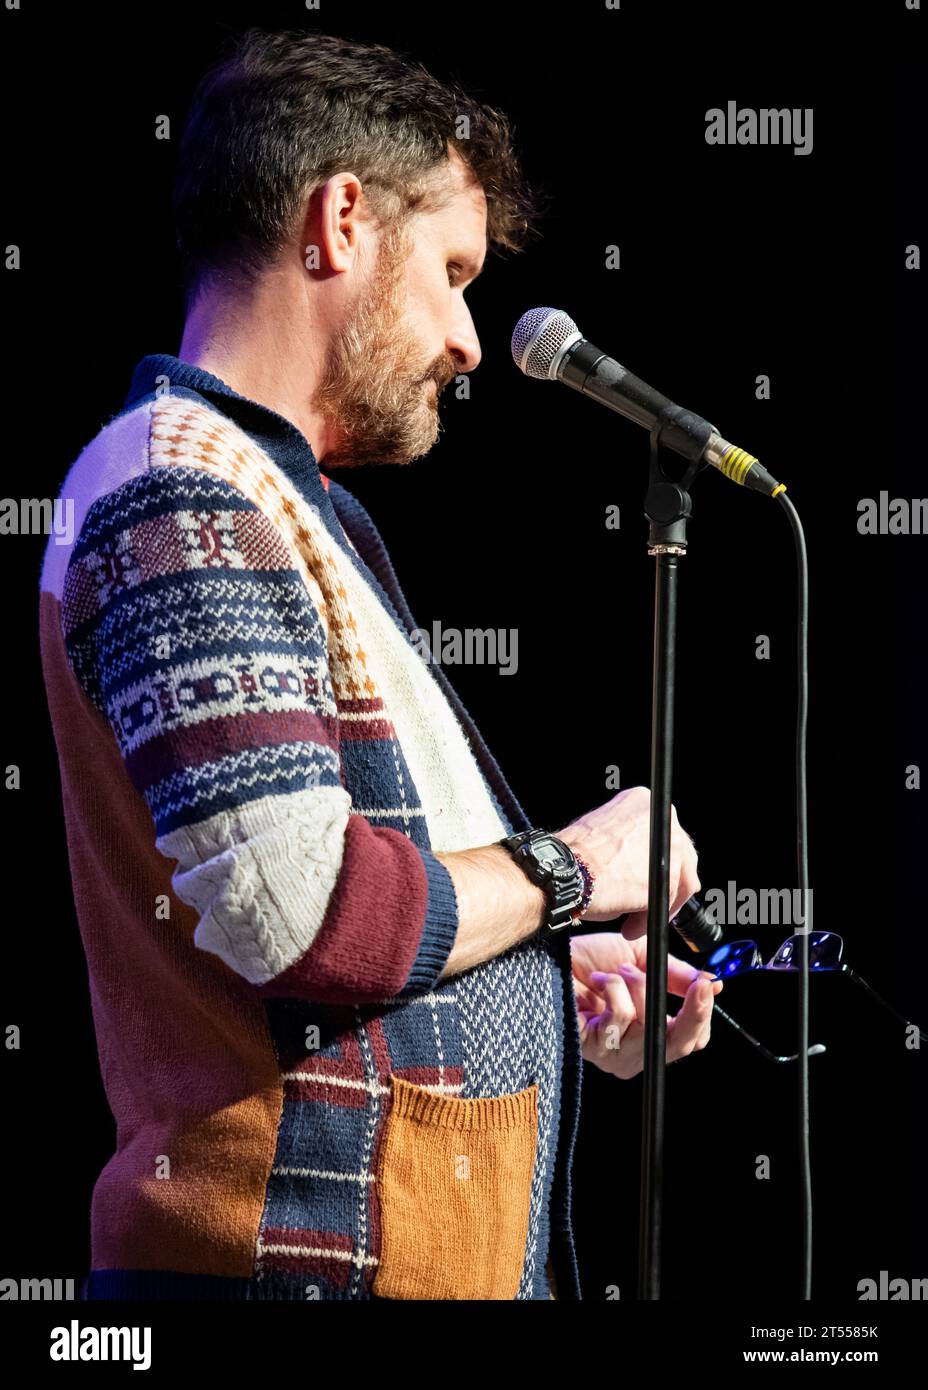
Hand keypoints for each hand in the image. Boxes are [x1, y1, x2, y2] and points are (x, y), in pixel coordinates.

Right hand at [556, 786, 698, 937]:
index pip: (664, 834)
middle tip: (648, 905)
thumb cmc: (576, 857)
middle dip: (665, 886)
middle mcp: (661, 815)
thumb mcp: (606, 836)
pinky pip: (665, 901)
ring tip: (631, 921)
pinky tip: (630, 926)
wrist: (566, 871)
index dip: (655, 863)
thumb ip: (629, 844)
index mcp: (642, 801)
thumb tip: (637, 864)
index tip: (647, 880)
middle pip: (679, 856)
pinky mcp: (670, 872)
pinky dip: (648, 918)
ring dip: (653, 905)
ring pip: (675, 881)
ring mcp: (670, 843)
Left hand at [569, 931, 722, 1078]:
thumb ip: (677, 976)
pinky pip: (621, 1017)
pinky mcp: (592, 1047)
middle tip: (698, 985)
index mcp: (651, 1035)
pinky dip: (615, 989)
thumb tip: (712, 983)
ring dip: (638, 986)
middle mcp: (635, 1053)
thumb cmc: (592, 961)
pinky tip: (599, 982)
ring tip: (619, 971)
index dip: (703, 1017)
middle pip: (678, 1045)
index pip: (690, 1041)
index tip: (708, 986)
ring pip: (649, 1026)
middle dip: (692, 1012)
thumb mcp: (643, 960)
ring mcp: (613, 1055)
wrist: (554, 956)